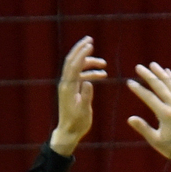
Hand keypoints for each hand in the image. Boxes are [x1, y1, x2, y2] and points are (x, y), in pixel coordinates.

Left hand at [49, 36, 106, 154]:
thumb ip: (86, 96)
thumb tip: (88, 82)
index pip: (73, 66)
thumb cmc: (76, 124)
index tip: (90, 45)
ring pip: (78, 68)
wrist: (68, 132)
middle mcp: (66, 83)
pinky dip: (90, 73)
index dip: (81, 54)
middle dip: (80, 50)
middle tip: (90, 40)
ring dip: (90, 64)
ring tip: (104, 64)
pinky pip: (81, 76)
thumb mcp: (83, 111)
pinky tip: (102, 75)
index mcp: (67, 87)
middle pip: (72, 61)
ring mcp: (68, 86)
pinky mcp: (72, 89)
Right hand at [126, 62, 170, 170]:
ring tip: (153, 65)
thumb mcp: (156, 141)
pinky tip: (169, 73)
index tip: (129, 82)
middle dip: (148, 76)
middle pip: (160, 87)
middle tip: (139, 67)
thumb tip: (130, 118)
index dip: (138, 89)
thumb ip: (143, 128)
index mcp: (166, 115)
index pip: (149, 97)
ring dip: (162, 74)